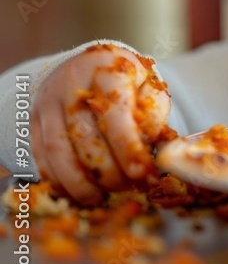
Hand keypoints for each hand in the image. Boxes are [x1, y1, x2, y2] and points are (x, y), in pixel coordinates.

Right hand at [30, 44, 171, 203]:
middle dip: (108, 171)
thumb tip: (157, 151)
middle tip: (127, 187)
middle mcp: (71, 85)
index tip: (142, 172)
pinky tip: (78, 192)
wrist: (87, 65)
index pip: (115, 113)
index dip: (127, 146)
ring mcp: (47, 103)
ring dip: (80, 182)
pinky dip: (58, 181)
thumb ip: (154, 114)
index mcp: (106, 71)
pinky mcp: (34, 121)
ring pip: (58, 151)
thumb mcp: (148, 85)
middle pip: (85, 136)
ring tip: (101, 197)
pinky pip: (41, 157)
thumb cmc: (126, 81)